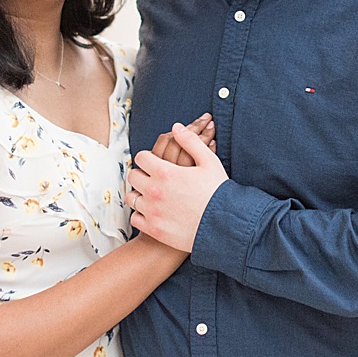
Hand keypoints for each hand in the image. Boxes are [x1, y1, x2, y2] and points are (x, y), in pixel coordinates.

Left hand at [128, 123, 228, 252]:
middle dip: (142, 174)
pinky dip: (140, 214)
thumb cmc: (219, 193)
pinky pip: (135, 218)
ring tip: (152, 194)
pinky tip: (152, 211)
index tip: (154, 163)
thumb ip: (190, 141)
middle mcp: (154, 191)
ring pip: (132, 197)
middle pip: (133, 176)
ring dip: (140, 193)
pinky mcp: (154, 229)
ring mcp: (152, 211)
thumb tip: (176, 127)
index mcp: (165, 172)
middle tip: (153, 178)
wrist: (226, 227)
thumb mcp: (209, 162)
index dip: (148, 158)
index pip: (141, 157)